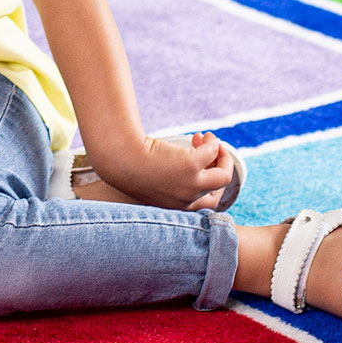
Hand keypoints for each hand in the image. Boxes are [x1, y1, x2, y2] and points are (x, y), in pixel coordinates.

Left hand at [93, 131, 234, 210]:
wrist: (117, 158)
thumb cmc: (127, 165)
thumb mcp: (150, 177)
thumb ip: (167, 177)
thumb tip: (183, 161)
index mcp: (174, 207)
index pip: (205, 204)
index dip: (208, 184)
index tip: (201, 167)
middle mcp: (186, 201)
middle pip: (218, 191)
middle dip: (220, 170)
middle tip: (213, 152)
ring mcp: (191, 186)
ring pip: (224, 176)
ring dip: (223, 158)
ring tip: (212, 141)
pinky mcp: (191, 167)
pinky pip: (212, 153)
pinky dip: (212, 143)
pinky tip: (203, 135)